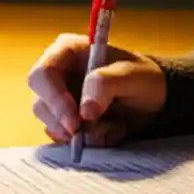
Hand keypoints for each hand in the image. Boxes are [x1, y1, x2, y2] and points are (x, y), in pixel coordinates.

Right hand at [26, 33, 165, 145]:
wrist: (153, 99)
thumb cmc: (142, 78)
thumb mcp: (132, 76)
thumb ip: (106, 85)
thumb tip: (85, 111)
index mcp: (66, 52)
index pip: (43, 75)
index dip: (54, 100)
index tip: (75, 122)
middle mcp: (56, 75)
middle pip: (40, 104)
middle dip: (64, 122)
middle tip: (86, 133)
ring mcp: (58, 100)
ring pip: (51, 124)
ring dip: (81, 133)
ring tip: (111, 126)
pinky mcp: (65, 121)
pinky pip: (64, 138)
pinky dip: (86, 141)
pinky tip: (108, 130)